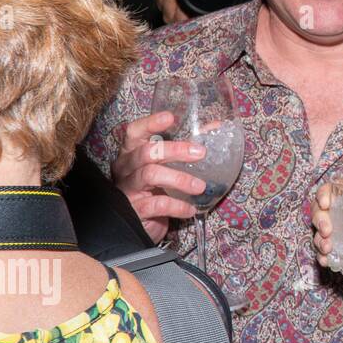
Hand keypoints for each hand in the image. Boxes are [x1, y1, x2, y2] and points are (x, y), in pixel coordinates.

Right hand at [110, 111, 206, 242]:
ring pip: (150, 175)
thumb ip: (187, 147)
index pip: (134, 132)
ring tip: (200, 186)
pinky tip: (190, 209)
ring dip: (180, 179)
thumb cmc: (156, 189)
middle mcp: (126, 168)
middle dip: (175, 150)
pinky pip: (157, 204)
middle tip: (201, 154)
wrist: (143, 226)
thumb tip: (216, 127)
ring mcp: (128, 189)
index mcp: (132, 153)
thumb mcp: (168, 167)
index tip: (170, 117)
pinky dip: (177, 206)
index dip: (150, 123)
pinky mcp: (135, 211)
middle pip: (146, 152)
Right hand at [310, 181, 342, 268]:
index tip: (326, 202)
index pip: (339, 186)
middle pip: (323, 207)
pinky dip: (324, 254)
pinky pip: (328, 248)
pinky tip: (326, 260)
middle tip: (327, 232)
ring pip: (322, 229)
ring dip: (319, 238)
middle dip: (320, 218)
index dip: (327, 192)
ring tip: (327, 249)